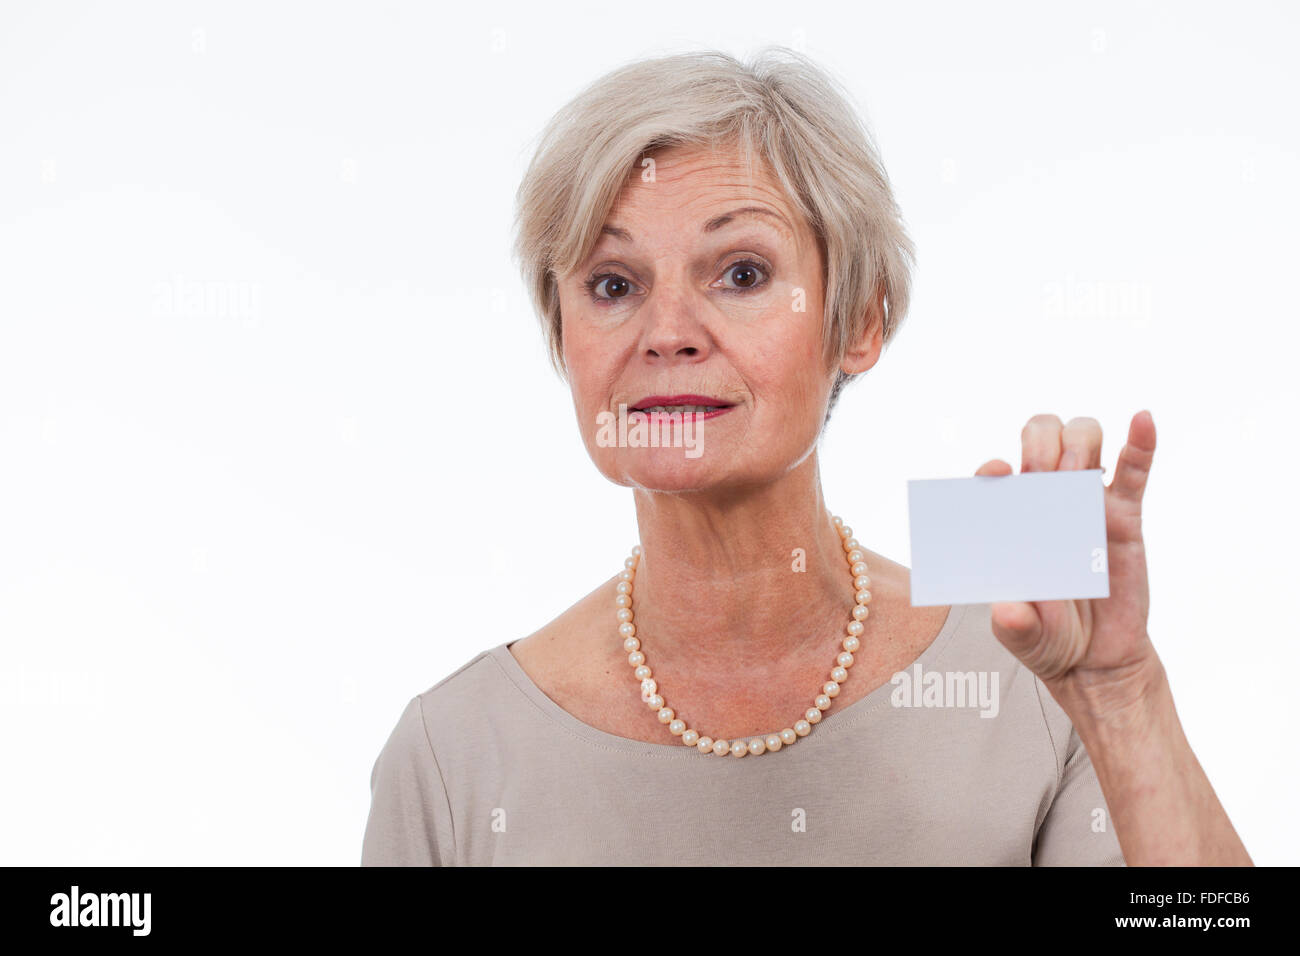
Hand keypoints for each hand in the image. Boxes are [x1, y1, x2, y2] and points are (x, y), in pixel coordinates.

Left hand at [975, 411, 1160, 714]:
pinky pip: (1135, 469)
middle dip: (1039, 444)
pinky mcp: (1124, 514)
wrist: (1097, 658)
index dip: (993, 468)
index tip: (999, 475)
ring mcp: (1085, 502)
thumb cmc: (1048, 638)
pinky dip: (1141, 442)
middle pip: (1039, 438)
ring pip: (1083, 441)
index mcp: (1009, 519)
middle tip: (1042, 476)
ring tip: (1078, 475)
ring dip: (1079, 443)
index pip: (994, 474)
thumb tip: (1007, 610)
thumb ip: (1013, 624)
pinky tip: (1142, 420)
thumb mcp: (1023, 636)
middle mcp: (1044, 500)